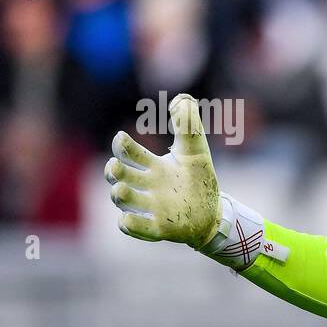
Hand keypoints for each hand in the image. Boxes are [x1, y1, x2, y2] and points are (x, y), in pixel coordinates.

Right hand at [105, 94, 220, 246]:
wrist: (213, 213)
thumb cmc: (199, 180)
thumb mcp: (197, 150)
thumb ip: (189, 124)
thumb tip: (181, 99)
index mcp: (153, 166)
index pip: (130, 153)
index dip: (123, 146)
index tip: (122, 138)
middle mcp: (146, 186)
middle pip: (119, 176)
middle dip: (113, 171)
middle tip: (115, 167)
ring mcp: (150, 207)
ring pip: (123, 201)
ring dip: (119, 195)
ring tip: (123, 190)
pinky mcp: (158, 228)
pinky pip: (136, 228)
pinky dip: (130, 224)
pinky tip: (127, 219)